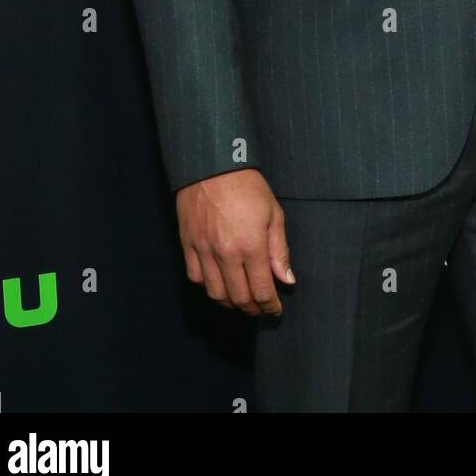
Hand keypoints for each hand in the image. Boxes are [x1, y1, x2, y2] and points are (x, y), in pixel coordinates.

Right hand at [175, 168, 294, 313]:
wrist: (213, 165)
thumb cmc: (248, 186)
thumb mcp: (273, 214)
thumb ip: (279, 250)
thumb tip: (286, 280)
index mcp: (251, 246)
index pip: (262, 291)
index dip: (270, 306)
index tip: (275, 309)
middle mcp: (226, 254)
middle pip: (239, 298)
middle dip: (253, 309)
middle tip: (261, 309)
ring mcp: (204, 250)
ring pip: (216, 293)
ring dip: (230, 303)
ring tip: (241, 301)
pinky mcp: (188, 244)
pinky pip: (196, 277)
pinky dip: (208, 287)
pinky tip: (219, 283)